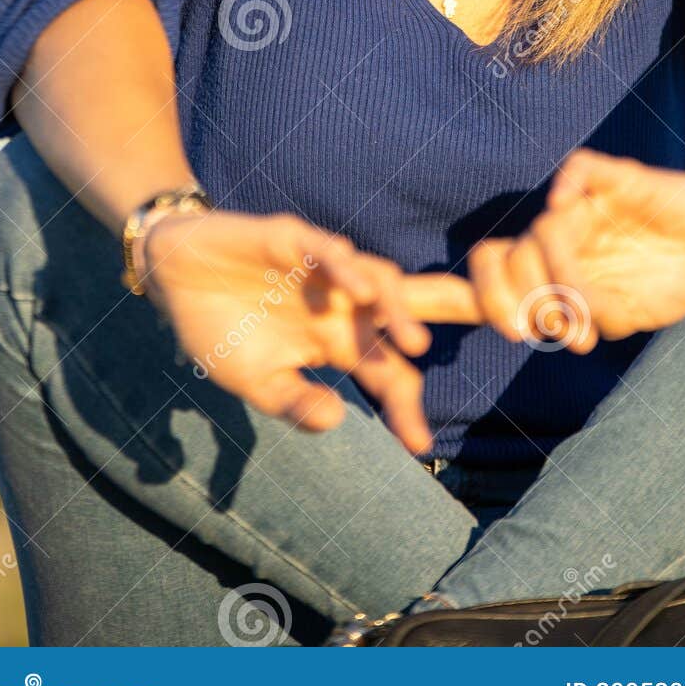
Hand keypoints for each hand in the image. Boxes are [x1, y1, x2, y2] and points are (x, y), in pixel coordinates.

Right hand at [142, 207, 476, 453]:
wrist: (172, 275)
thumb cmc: (220, 329)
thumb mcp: (254, 382)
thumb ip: (292, 403)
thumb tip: (335, 422)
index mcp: (340, 342)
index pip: (391, 375)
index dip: (407, 407)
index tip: (420, 446)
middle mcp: (344, 304)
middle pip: (415, 306)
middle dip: (465, 311)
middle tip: (512, 327)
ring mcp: (322, 270)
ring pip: (380, 280)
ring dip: (400, 309)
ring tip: (415, 342)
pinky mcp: (292, 240)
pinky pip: (329, 251)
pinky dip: (347, 268)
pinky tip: (362, 290)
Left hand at [466, 149, 684, 347]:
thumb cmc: (663, 278)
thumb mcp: (619, 314)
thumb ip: (583, 321)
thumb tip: (555, 330)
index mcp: (545, 266)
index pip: (488, 272)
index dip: (454, 296)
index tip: (496, 333)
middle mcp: (557, 234)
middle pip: (505, 258)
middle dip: (519, 303)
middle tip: (554, 334)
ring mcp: (585, 205)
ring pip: (544, 229)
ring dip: (561, 282)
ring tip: (587, 323)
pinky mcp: (617, 178)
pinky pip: (579, 169)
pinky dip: (566, 186)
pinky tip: (565, 204)